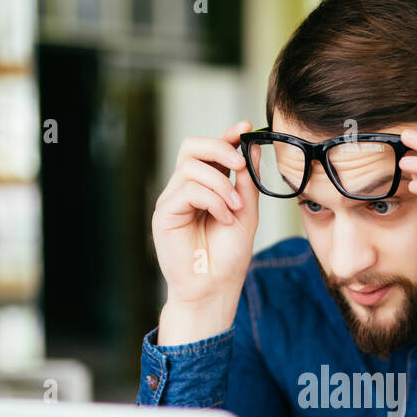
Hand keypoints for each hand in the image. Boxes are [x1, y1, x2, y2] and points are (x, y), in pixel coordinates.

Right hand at [151, 120, 258, 343]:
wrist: (215, 288)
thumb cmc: (229, 256)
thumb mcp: (247, 213)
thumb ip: (247, 182)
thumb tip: (252, 149)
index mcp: (205, 186)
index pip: (210, 149)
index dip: (226, 135)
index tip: (246, 128)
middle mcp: (185, 189)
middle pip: (192, 147)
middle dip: (219, 148)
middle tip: (240, 165)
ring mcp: (172, 200)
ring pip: (191, 167)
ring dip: (220, 184)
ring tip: (234, 207)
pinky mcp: (164, 213)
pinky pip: (187, 190)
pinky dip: (211, 200)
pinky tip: (223, 218)